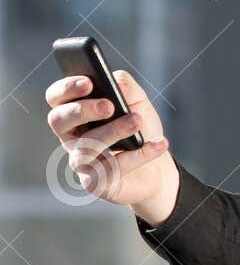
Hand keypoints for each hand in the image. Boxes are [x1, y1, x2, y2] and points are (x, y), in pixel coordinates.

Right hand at [45, 68, 178, 221]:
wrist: (158, 166)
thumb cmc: (140, 128)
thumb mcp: (136, 101)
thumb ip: (123, 86)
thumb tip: (113, 82)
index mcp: (76, 112)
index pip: (56, 97)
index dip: (66, 89)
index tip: (88, 82)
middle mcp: (72, 137)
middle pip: (58, 121)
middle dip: (82, 110)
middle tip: (109, 106)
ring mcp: (81, 162)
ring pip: (86, 147)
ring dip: (114, 131)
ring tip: (137, 121)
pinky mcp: (95, 183)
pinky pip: (112, 168)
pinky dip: (138, 155)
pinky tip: (158, 143)